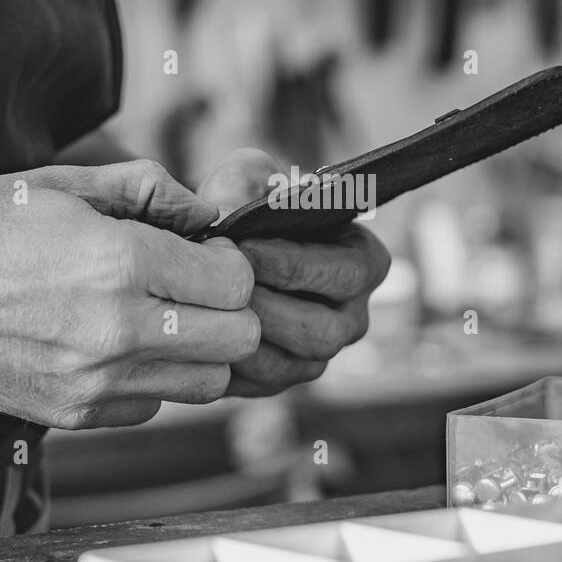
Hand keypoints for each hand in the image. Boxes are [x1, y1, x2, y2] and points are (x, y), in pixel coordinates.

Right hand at [0, 160, 259, 426]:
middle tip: (196, 285)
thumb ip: (146, 188)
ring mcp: (94, 382)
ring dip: (200, 349)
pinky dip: (152, 379)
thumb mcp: (59, 182)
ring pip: (208, 383)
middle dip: (231, 308)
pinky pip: (153, 406)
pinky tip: (120, 346)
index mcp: (117, 262)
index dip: (231, 262)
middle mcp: (115, 330)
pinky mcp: (73, 415)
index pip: (234, 282)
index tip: (207, 252)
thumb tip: (203, 212)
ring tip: (162, 316)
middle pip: (238, 340)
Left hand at [198, 149, 390, 396]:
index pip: (345, 272)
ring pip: (289, 366)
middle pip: (321, 331)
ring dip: (243, 340)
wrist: (219, 247)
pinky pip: (257, 385)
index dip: (293, 264)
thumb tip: (232, 213)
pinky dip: (225, 364)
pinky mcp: (280, 380)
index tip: (245, 248)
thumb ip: (244, 180)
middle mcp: (352, 318)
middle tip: (219, 288)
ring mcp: (318, 356)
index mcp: (365, 264)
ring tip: (204, 310)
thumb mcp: (247, 176)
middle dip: (266, 308)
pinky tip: (195, 336)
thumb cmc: (245, 203)